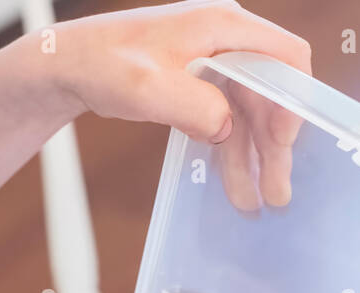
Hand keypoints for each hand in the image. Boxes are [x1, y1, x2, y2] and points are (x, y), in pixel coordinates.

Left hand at [49, 0, 309, 207]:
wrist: (66, 65)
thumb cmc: (101, 64)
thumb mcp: (149, 89)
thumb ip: (196, 107)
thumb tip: (226, 129)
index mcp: (223, 25)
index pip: (286, 56)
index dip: (293, 99)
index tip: (282, 142)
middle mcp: (224, 38)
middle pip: (270, 92)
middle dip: (274, 143)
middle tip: (277, 190)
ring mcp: (212, 59)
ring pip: (248, 111)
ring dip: (252, 155)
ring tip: (256, 200)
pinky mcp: (197, 79)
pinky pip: (226, 116)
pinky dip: (230, 149)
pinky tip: (233, 183)